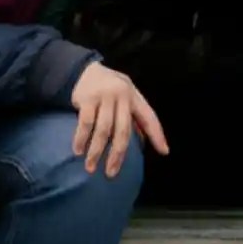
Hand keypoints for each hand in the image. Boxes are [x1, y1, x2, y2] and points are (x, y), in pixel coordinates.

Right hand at [71, 62, 168, 177]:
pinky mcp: (87, 98)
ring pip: (103, 130)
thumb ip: (133, 117)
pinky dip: (81, 138)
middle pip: (123, 130)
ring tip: (90, 168)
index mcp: (135, 97)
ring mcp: (105, 97)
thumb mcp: (126, 98)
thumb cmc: (109, 89)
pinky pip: (85, 123)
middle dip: (118, 154)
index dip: (157, 135)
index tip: (164, 151)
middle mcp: (122, 97)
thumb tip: (143, 142)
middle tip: (111, 173)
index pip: (150, 117)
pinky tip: (78, 151)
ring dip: (96, 151)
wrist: (84, 70)